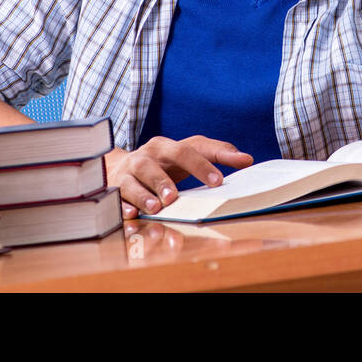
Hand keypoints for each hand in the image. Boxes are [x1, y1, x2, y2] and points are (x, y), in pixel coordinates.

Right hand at [107, 135, 253, 218]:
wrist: (118, 167)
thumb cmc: (162, 163)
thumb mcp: (186, 154)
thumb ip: (216, 154)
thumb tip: (247, 159)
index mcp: (165, 147)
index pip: (186, 150)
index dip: (202, 164)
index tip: (219, 180)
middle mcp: (144, 157)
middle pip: (153, 164)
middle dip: (164, 179)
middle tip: (176, 196)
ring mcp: (126, 174)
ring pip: (132, 182)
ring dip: (144, 195)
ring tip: (158, 207)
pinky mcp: (114, 189)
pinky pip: (116, 199)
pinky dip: (123, 206)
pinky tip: (132, 214)